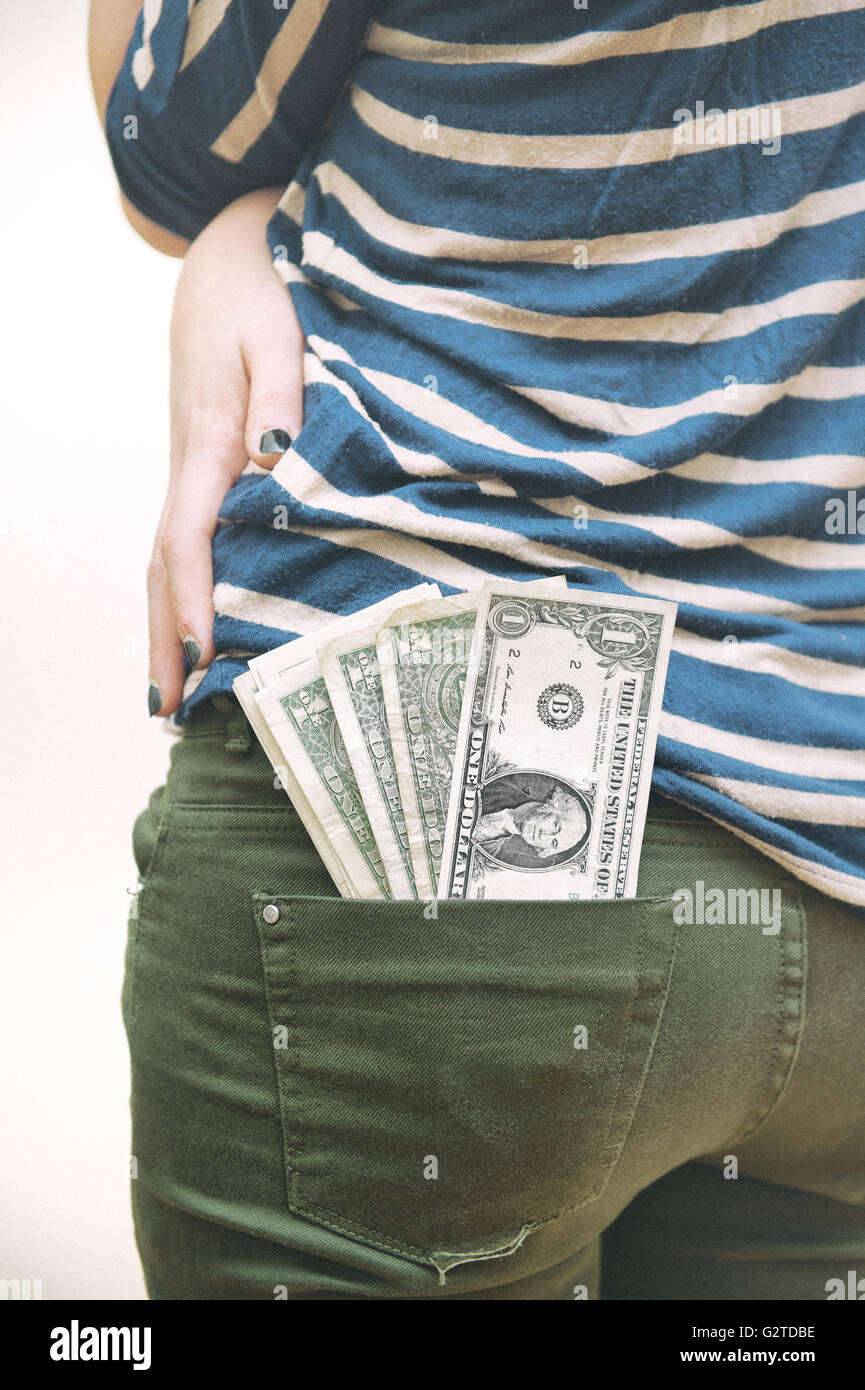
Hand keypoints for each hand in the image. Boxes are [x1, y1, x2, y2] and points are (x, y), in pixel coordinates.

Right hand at [147, 188, 302, 716]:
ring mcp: (191, 471)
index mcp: (208, 444)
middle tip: (169, 710)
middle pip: (166, 567)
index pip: (190, 537)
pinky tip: (194, 626)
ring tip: (171, 693)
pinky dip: (182, 593)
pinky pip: (185, 544)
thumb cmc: (257, 293)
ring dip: (165, 625)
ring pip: (169, 561)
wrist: (224, 261)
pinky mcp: (203, 469)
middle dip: (165, 638)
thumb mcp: (275, 332)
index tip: (201, 654)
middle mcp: (191, 467)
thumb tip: (275, 458)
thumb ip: (279, 394)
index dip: (194, 599)